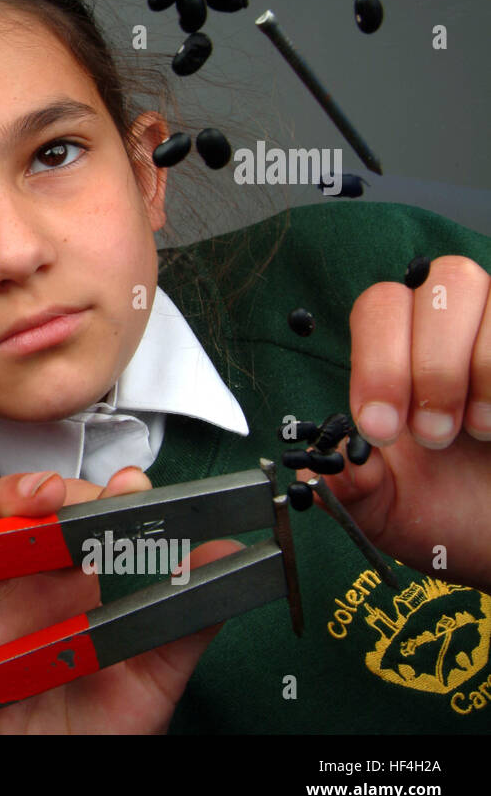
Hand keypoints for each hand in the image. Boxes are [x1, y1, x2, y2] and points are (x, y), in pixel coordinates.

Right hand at [0, 467, 239, 733]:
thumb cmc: (75, 752)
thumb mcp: (141, 692)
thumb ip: (179, 628)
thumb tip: (223, 563)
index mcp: (55, 598)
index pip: (67, 528)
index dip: (88, 500)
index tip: (123, 490)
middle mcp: (2, 599)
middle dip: (16, 496)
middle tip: (46, 496)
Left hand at [296, 257, 490, 592]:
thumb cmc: (445, 510)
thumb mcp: (383, 507)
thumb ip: (348, 486)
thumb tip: (322, 469)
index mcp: (396, 351)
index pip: (378, 309)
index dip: (377, 365)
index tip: (379, 430)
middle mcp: (446, 324)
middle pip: (430, 284)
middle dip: (425, 365)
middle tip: (430, 435)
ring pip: (472, 289)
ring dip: (466, 369)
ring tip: (474, 432)